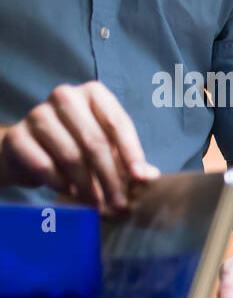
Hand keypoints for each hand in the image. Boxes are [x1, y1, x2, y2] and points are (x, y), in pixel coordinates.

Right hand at [0, 82, 158, 209]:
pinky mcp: (17, 136)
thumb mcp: (109, 149)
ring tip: (98, 204)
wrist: (30, 150)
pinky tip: (71, 192)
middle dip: (110, 177)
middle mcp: (65, 96)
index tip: (140, 179)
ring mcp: (38, 114)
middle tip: (119, 202)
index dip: (132, 153)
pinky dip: (61, 183)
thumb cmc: (79, 145)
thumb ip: (130, 161)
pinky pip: (44, 166)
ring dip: (88, 186)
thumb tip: (150, 176)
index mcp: (93, 93)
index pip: (117, 123)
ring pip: (71, 156)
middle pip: (94, 141)